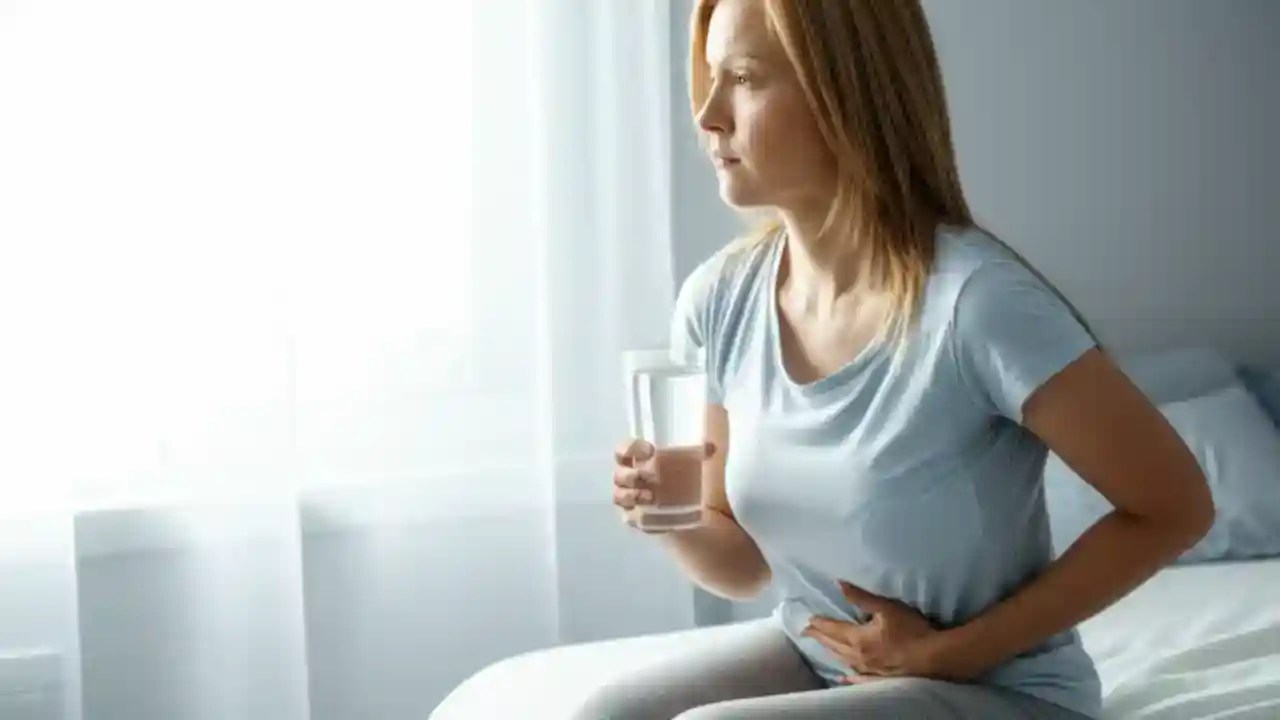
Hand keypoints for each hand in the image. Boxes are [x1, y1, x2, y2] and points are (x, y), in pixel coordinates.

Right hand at [612, 438, 715, 534]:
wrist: (678, 507)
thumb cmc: (675, 479)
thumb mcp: (688, 466)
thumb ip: (698, 455)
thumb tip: (711, 447)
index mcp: (634, 461)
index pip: (623, 450)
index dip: (631, 448)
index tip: (650, 450)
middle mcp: (625, 479)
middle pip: (619, 474)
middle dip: (631, 474)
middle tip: (650, 475)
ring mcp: (627, 500)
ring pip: (619, 496)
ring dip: (633, 495)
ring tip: (651, 497)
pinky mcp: (633, 518)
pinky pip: (628, 518)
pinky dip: (636, 515)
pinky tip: (648, 513)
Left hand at [801, 580, 971, 683]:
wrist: (933, 657)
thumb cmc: (911, 630)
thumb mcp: (886, 608)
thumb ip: (862, 597)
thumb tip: (840, 584)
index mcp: (858, 638)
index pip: (833, 629)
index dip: (820, 624)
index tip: (808, 620)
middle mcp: (858, 655)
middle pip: (833, 645)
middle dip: (819, 637)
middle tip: (806, 632)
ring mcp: (868, 669)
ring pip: (843, 660)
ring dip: (830, 652)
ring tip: (821, 646)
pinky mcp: (879, 677)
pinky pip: (858, 678)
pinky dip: (848, 676)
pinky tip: (843, 678)